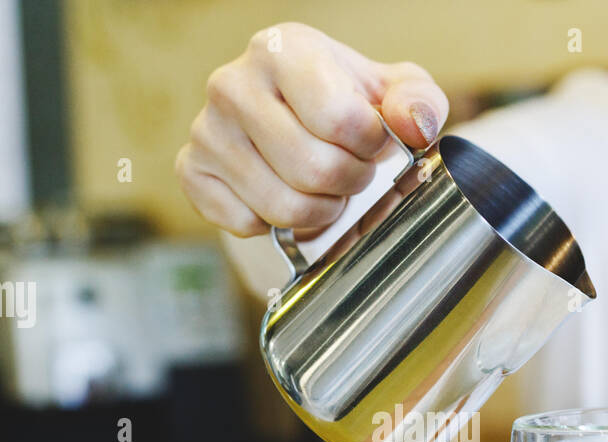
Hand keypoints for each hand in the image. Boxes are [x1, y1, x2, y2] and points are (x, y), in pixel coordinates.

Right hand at [176, 22, 448, 237]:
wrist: (292, 123)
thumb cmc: (345, 103)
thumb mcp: (393, 92)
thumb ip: (417, 103)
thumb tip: (412, 126)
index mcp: (283, 49)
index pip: (342, 119)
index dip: (371, 146)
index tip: (372, 141)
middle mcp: (232, 84)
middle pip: (315, 170)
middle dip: (349, 183)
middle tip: (352, 173)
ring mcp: (206, 130)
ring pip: (284, 207)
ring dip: (321, 211)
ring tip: (325, 188)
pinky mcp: (191, 172)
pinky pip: (248, 223)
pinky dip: (278, 225)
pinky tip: (285, 195)